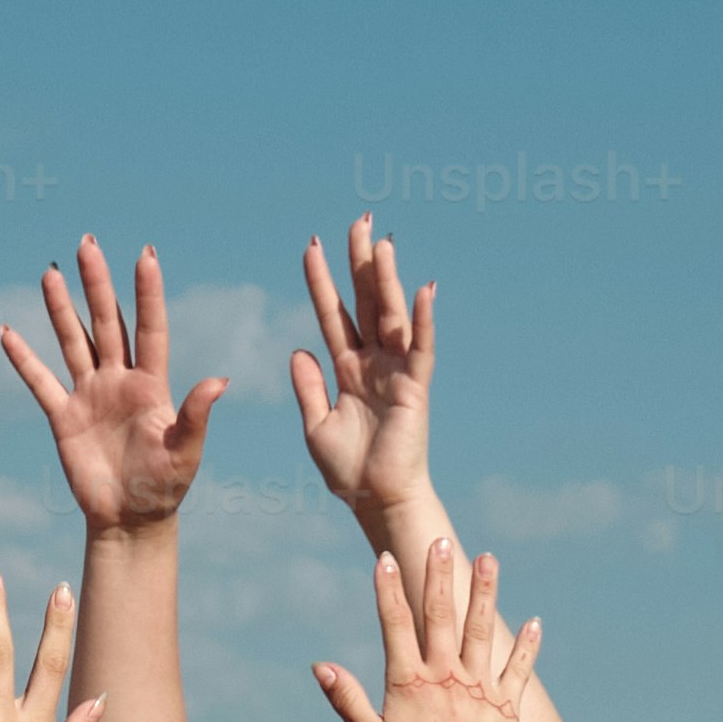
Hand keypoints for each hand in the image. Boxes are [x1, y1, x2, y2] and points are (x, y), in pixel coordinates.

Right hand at [0, 237, 222, 534]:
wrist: (131, 520)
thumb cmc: (165, 488)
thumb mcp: (186, 452)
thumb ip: (197, 415)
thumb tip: (220, 381)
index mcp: (152, 384)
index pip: (150, 328)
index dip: (148, 293)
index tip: (145, 256)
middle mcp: (119, 380)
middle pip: (107, 322)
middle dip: (97, 283)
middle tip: (88, 244)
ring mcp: (90, 395)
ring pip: (74, 341)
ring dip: (61, 308)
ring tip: (50, 273)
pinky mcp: (64, 417)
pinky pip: (41, 382)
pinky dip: (24, 359)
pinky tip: (8, 333)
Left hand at [286, 217, 433, 541]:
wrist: (376, 500)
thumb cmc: (349, 470)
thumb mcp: (316, 426)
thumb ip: (308, 388)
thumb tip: (299, 350)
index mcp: (346, 369)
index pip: (332, 314)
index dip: (322, 282)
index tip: (312, 246)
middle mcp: (372, 362)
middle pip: (365, 302)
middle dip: (360, 263)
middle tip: (357, 222)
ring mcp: (395, 371)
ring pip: (391, 315)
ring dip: (387, 279)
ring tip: (381, 243)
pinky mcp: (415, 387)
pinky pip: (421, 348)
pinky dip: (423, 320)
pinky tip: (423, 289)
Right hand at [309, 540, 534, 721]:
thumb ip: (347, 699)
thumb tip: (320, 666)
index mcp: (409, 682)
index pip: (394, 625)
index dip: (387, 591)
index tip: (386, 560)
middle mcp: (445, 677)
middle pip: (440, 616)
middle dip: (438, 575)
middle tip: (441, 541)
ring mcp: (478, 689)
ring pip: (481, 631)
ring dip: (485, 593)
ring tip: (489, 559)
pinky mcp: (505, 707)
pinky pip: (518, 670)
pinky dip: (527, 646)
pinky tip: (536, 622)